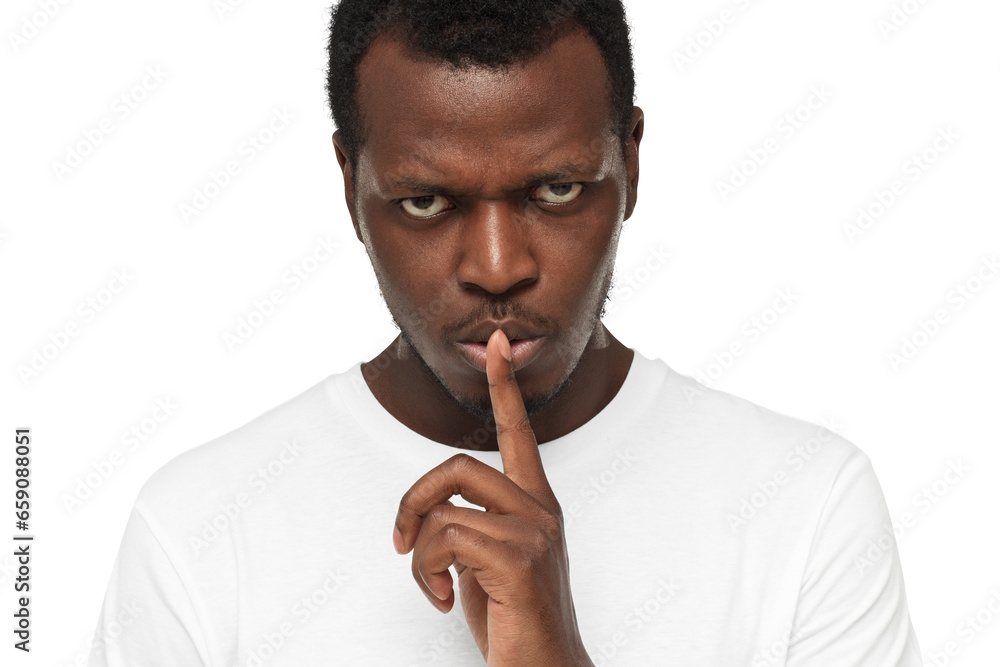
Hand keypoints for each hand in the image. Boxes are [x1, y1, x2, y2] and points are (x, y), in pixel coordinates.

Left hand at [392, 328, 592, 665]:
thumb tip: (434, 519)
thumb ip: (471, 528)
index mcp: (535, 506)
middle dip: (412, 499)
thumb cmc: (514, 623)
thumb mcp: (486, 565)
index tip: (495, 344)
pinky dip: (425, 570)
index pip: (519, 434)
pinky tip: (440, 598)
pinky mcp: (520, 556)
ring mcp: (534, 530)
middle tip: (402, 543)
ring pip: (444, 507)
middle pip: (457, 465)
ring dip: (420, 551)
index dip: (504, 387)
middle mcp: (540, 510)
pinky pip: (444, 538)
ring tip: (432, 585)